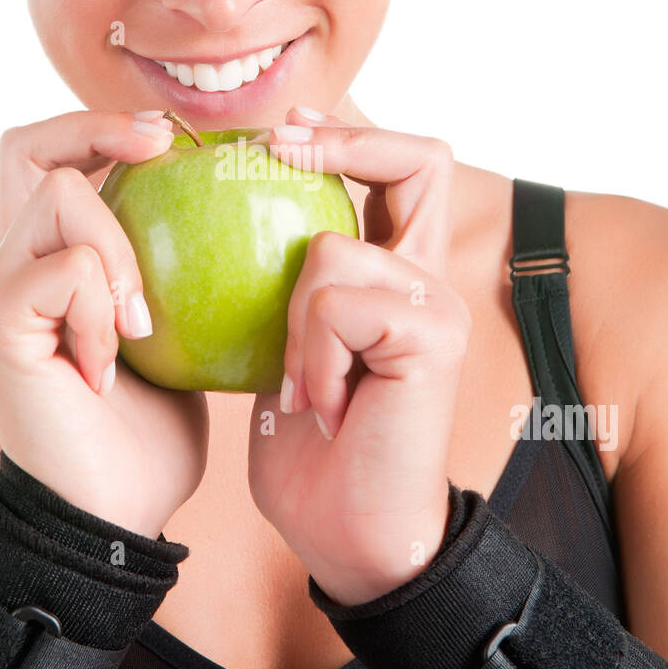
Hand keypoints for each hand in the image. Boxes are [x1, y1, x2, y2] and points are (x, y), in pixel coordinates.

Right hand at [0, 110, 208, 537]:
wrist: (112, 513)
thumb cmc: (152, 431)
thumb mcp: (179, 333)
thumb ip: (177, 273)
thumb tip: (241, 212)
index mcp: (53, 260)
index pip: (52, 155)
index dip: (103, 128)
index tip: (170, 141)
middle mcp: (15, 265)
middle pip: (26, 146)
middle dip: (97, 129)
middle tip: (159, 151)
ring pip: (59, 197)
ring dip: (119, 246)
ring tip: (141, 321)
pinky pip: (64, 271)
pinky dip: (103, 305)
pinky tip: (115, 359)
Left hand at [248, 110, 470, 605]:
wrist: (353, 536)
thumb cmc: (313, 454)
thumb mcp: (286, 352)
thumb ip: (285, 289)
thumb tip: (229, 220)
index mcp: (399, 279)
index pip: (402, 170)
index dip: (346, 135)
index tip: (279, 132)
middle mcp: (429, 282)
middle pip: (421, 159)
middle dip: (343, 140)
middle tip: (275, 146)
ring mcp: (438, 306)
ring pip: (333, 249)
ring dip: (293, 317)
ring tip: (300, 384)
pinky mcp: (434, 335)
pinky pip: (336, 303)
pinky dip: (309, 353)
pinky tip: (319, 404)